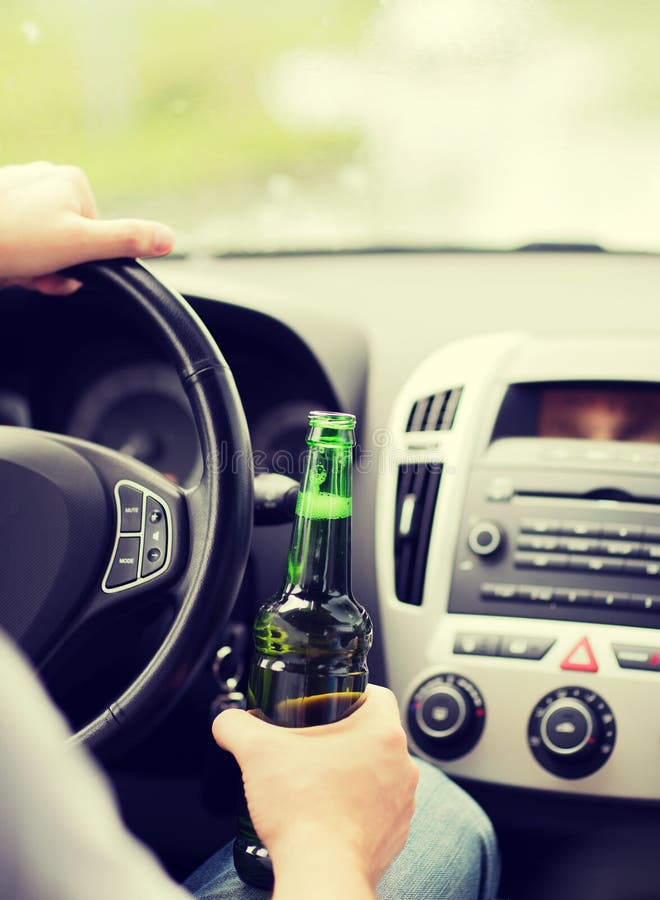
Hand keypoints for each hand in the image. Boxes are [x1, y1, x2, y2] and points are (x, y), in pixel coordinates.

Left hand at [0, 162, 173, 294]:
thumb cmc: (14, 241)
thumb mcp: (80, 245)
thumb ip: (126, 241)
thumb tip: (169, 238)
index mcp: (72, 180)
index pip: (97, 232)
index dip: (85, 259)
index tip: (65, 268)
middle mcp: (45, 176)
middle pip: (71, 238)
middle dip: (58, 265)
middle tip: (39, 273)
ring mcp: (18, 188)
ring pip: (44, 242)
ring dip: (37, 266)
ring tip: (18, 268)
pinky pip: (21, 239)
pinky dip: (17, 258)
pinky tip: (8, 263)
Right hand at [213, 685, 417, 897]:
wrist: (319, 872)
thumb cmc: (302, 811)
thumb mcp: (257, 752)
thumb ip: (237, 726)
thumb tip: (228, 722)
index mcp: (383, 733)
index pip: (377, 694)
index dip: (350, 694)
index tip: (328, 704)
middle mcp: (402, 765)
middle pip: (375, 734)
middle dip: (344, 736)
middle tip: (312, 744)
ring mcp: (403, 803)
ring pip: (379, 772)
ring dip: (353, 772)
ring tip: (317, 780)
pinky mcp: (395, 834)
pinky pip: (379, 808)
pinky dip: (357, 806)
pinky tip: (327, 811)